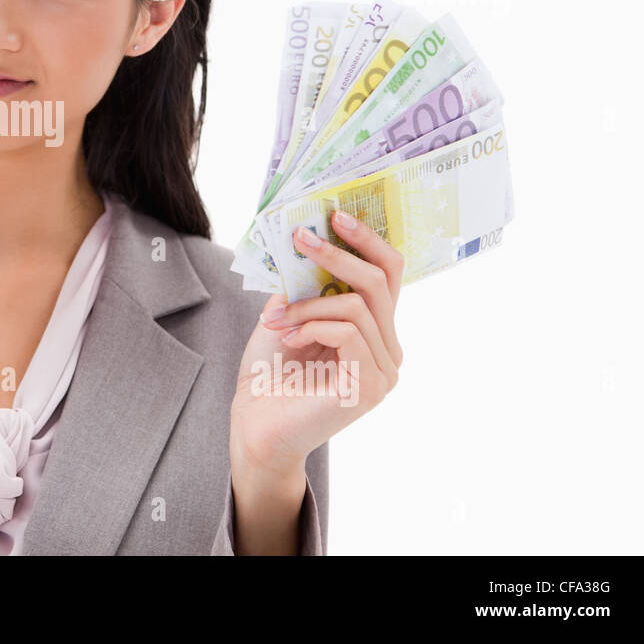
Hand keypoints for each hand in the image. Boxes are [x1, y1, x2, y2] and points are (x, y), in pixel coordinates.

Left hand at [230, 208, 404, 478]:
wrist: (255, 428)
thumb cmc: (269, 375)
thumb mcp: (285, 315)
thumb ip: (305, 286)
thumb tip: (310, 242)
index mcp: (375, 331)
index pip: (389, 275)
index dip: (368, 241)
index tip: (336, 215)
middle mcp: (388, 350)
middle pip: (380, 283)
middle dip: (337, 255)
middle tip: (300, 238)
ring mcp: (383, 371)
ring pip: (358, 307)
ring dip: (309, 304)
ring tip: (276, 319)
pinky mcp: (368, 386)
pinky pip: (349, 332)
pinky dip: (312, 326)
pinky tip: (288, 338)